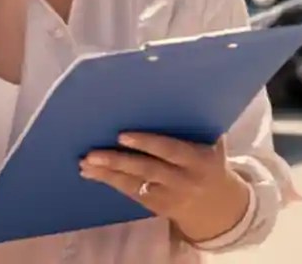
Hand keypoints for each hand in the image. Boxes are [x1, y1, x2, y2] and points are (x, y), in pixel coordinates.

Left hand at [79, 133, 250, 242]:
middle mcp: (184, 180)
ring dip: (107, 173)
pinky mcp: (156, 207)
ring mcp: (169, 196)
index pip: (171, 151)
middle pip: (148, 170)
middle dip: (119, 161)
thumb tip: (175, 93)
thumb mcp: (214, 144)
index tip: (122, 136)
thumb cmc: (209, 161)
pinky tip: (91, 173)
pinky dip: (110, 181)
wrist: (216, 205)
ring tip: (85, 163)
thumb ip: (198, 124)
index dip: (147, 144)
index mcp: (200, 161)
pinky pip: (131, 193)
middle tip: (93, 153)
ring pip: (134, 184)